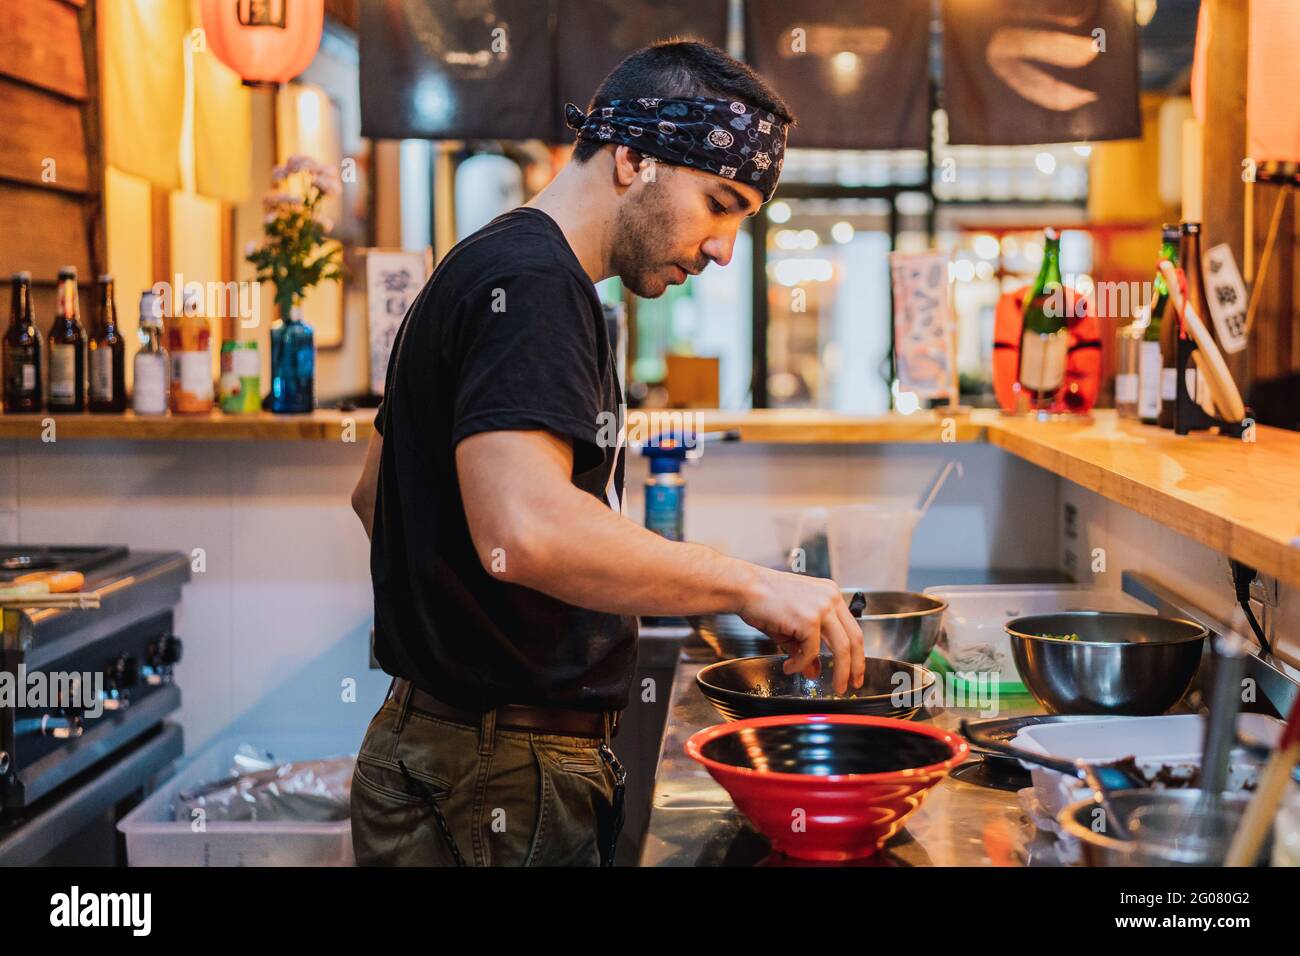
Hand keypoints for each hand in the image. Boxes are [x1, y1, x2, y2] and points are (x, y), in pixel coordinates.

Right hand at [737, 568, 863, 693]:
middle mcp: (830, 598)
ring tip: (835, 686)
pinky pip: (811, 652)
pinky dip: (801, 664)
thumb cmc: (762, 600)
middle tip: (853, 684)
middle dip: (856, 666)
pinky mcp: (808, 620)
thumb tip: (814, 671)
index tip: (855, 669)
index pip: (852, 627)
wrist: (744, 588)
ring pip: (842, 648)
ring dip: (841, 672)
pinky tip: (790, 667)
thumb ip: (805, 647)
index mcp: (829, 594)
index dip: (857, 652)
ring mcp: (821, 608)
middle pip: (854, 638)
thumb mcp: (791, 625)